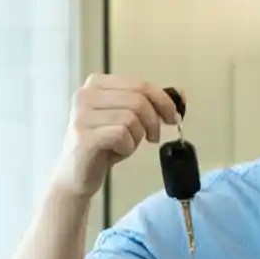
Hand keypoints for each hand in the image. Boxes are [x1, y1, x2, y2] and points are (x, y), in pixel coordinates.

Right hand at [50, 74, 181, 199]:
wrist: (78, 173)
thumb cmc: (105, 144)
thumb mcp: (129, 118)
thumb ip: (150, 103)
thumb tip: (181, 94)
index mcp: (97, 84)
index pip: (140, 85)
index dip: (163, 101)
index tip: (172, 117)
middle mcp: (86, 95)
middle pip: (138, 100)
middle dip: (153, 121)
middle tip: (153, 137)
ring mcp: (82, 115)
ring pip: (131, 118)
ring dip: (138, 136)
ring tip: (128, 144)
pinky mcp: (84, 136)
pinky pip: (122, 135)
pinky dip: (127, 146)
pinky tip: (118, 151)